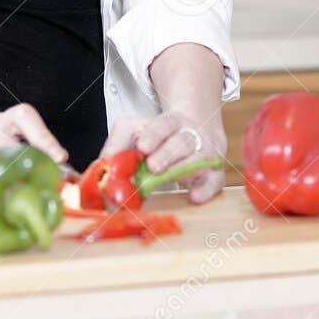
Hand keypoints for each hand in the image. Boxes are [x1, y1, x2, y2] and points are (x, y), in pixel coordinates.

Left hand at [100, 109, 227, 203]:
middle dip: (168, 154)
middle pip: (183, 142)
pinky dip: (207, 189)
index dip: (154, 135)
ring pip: (199, 159)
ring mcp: (206, 153)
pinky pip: (215, 181)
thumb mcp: (136, 129)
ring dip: (184, 170)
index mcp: (173, 122)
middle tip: (153, 166)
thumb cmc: (160, 135)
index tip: (142, 147)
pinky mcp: (214, 172)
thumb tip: (103, 164)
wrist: (197, 127)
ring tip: (171, 180)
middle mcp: (193, 135)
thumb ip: (118, 143)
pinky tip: (195, 196)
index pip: (164, 124)